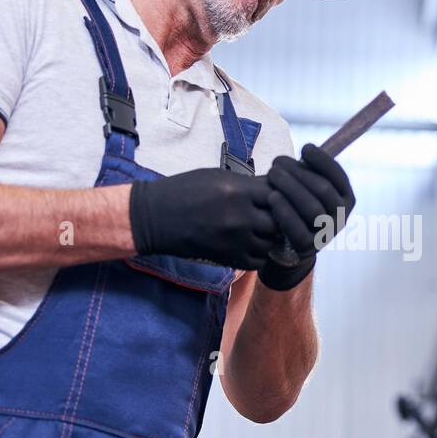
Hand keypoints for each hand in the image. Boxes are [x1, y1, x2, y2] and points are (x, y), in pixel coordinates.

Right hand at [128, 168, 278, 270]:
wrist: (156, 217)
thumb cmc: (184, 191)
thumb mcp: (218, 176)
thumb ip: (248, 184)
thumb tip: (276, 186)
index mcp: (238, 191)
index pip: (279, 193)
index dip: (280, 194)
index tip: (274, 195)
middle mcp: (240, 217)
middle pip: (279, 220)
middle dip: (278, 216)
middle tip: (271, 213)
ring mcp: (236, 240)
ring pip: (271, 242)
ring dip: (270, 236)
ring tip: (260, 229)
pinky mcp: (229, 258)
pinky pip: (259, 260)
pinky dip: (260, 254)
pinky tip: (252, 244)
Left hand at [258, 144, 355, 290]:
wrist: (288, 243)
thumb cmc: (297, 204)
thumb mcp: (308, 186)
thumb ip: (310, 171)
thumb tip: (308, 149)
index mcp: (346, 199)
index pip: (339, 176)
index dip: (323, 161)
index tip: (305, 148)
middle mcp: (340, 217)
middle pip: (322, 190)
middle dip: (299, 172)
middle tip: (277, 161)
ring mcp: (325, 234)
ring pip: (312, 209)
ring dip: (290, 188)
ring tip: (272, 174)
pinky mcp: (307, 248)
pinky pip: (297, 229)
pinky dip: (284, 211)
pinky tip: (272, 197)